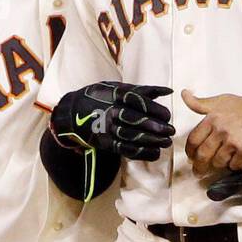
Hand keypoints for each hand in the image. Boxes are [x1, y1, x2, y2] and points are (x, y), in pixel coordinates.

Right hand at [50, 82, 173, 161]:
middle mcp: (109, 111)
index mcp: (114, 95)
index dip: (154, 109)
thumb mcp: (116, 87)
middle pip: (134, 120)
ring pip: (130, 136)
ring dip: (151, 141)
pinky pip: (124, 149)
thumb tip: (169, 91)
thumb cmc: (100, 97)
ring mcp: (105, 128)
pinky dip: (141, 153)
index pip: (136, 101)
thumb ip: (143, 90)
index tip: (167, 115)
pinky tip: (155, 153)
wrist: (71, 113)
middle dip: (155, 127)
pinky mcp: (104, 143)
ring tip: (166, 142)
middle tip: (171, 131)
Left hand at [182, 90, 241, 172]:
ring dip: (220, 164)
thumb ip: (202, 103)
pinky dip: (235, 164)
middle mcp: (221, 129)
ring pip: (218, 162)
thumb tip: (184, 95)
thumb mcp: (224, 101)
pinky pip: (233, 166)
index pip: (193, 139)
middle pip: (202, 155)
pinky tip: (240, 157)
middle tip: (199, 170)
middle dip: (199, 165)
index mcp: (213, 117)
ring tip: (225, 159)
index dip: (190, 151)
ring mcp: (233, 142)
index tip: (191, 157)